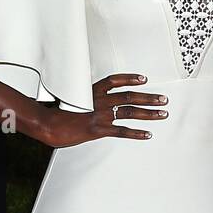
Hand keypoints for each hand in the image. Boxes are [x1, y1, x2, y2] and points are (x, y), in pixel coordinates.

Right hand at [46, 74, 168, 147]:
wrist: (48, 125)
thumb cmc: (59, 114)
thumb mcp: (75, 100)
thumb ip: (89, 100)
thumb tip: (99, 101)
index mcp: (92, 91)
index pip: (115, 80)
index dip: (130, 79)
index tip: (144, 79)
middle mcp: (99, 100)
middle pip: (129, 97)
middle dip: (149, 98)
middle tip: (163, 99)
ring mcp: (99, 115)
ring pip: (129, 112)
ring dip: (149, 113)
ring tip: (162, 114)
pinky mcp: (98, 130)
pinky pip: (122, 131)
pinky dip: (136, 133)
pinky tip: (148, 134)